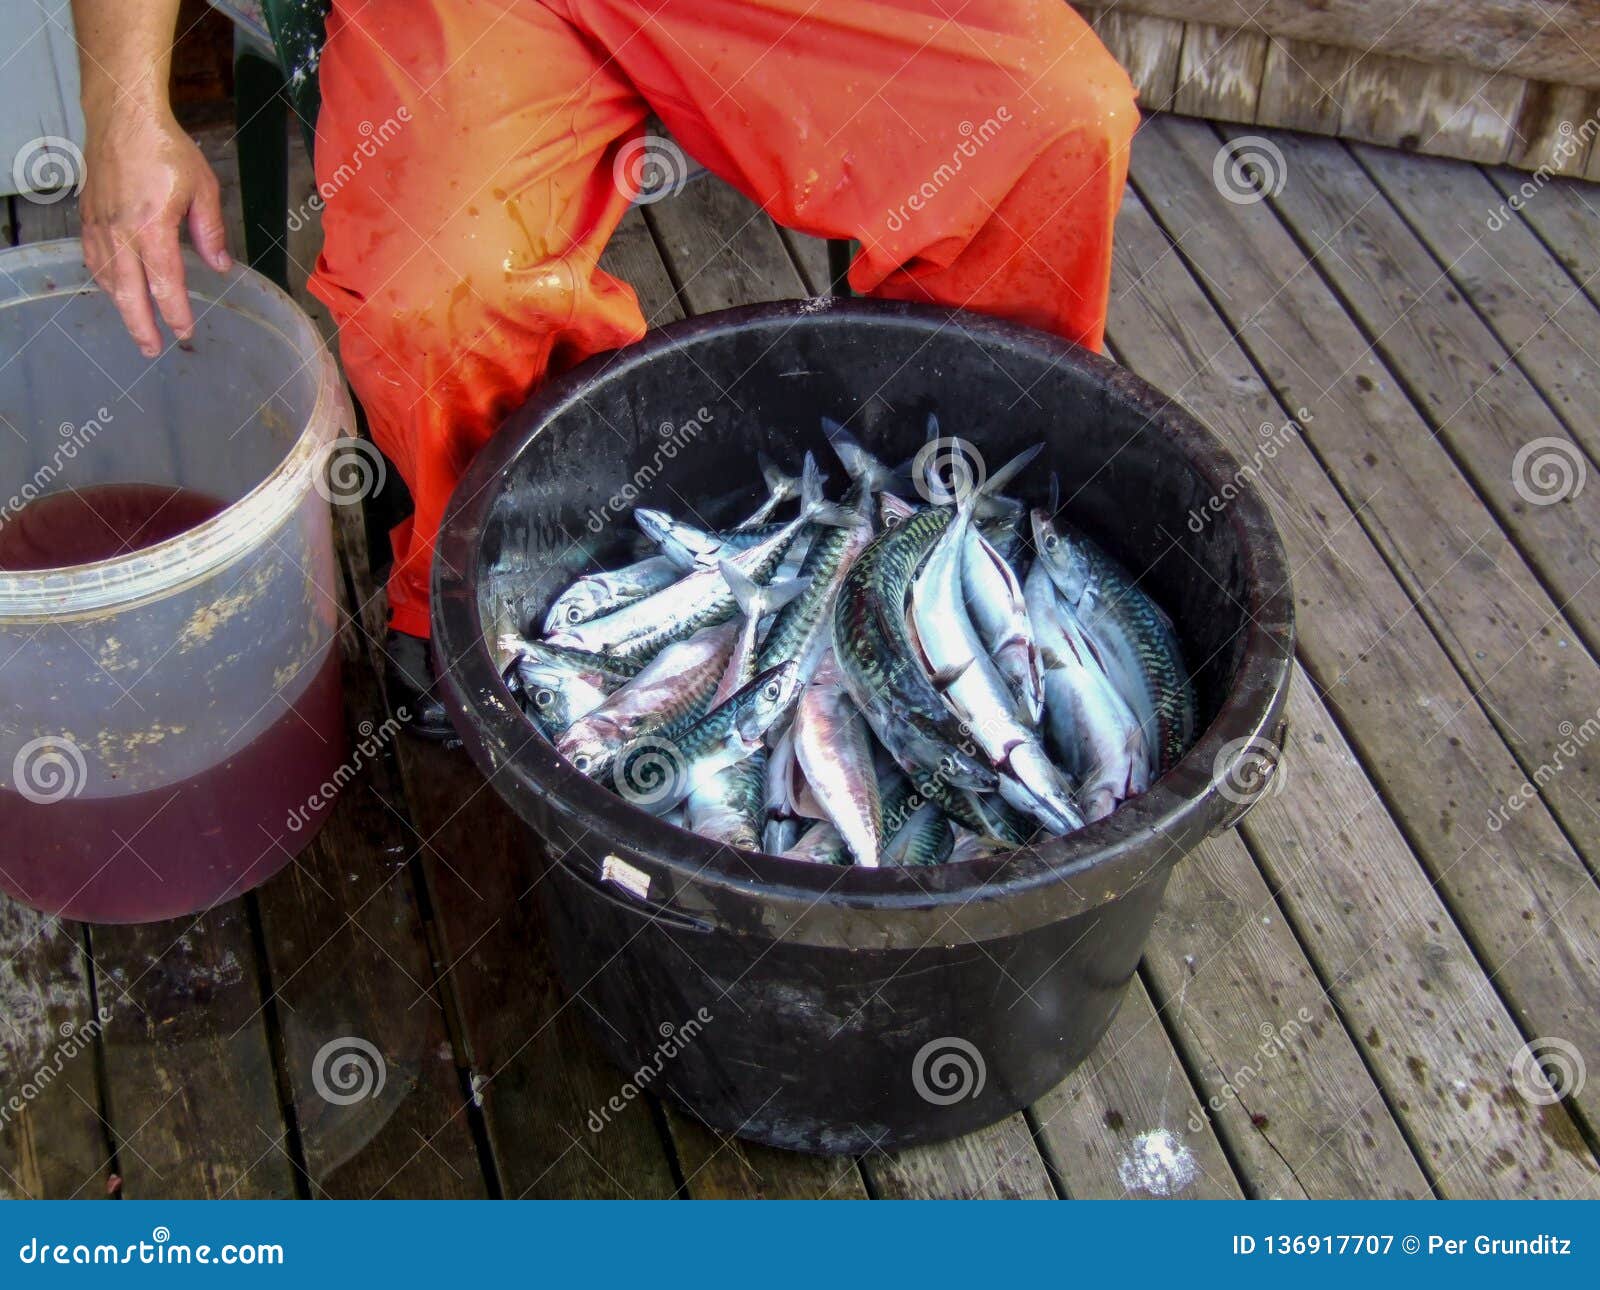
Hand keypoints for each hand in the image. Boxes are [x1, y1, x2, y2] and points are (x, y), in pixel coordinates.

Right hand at [79, 106, 230, 356]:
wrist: (123, 116)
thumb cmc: (166, 149)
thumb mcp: (203, 189)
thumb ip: (210, 231)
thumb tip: (220, 266)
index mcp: (152, 227)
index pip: (165, 283)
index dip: (175, 312)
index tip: (184, 333)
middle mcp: (121, 231)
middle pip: (129, 291)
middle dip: (141, 324)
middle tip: (151, 350)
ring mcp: (100, 224)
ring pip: (107, 278)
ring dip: (121, 306)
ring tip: (136, 327)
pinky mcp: (89, 215)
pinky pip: (93, 258)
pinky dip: (104, 280)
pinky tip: (114, 290)